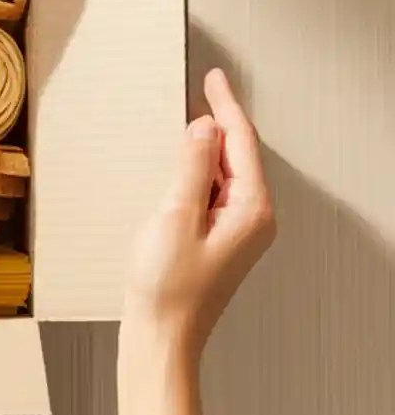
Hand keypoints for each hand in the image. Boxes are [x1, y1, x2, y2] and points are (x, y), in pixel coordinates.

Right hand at [125, 68, 276, 350]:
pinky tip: (182, 169)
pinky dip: (200, 174)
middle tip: (204, 89)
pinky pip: (215, 194)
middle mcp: (253, 219)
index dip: (226, 106)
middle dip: (221, 122)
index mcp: (250, 209)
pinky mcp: (219, 242)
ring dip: (208, 149)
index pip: (241, 143)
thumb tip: (204, 127)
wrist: (161, 336)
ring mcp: (238, 232)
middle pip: (239, 156)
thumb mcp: (175, 215)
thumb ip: (192, 167)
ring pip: (226, 175)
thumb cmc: (167, 288)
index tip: (213, 78)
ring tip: (189, 123)